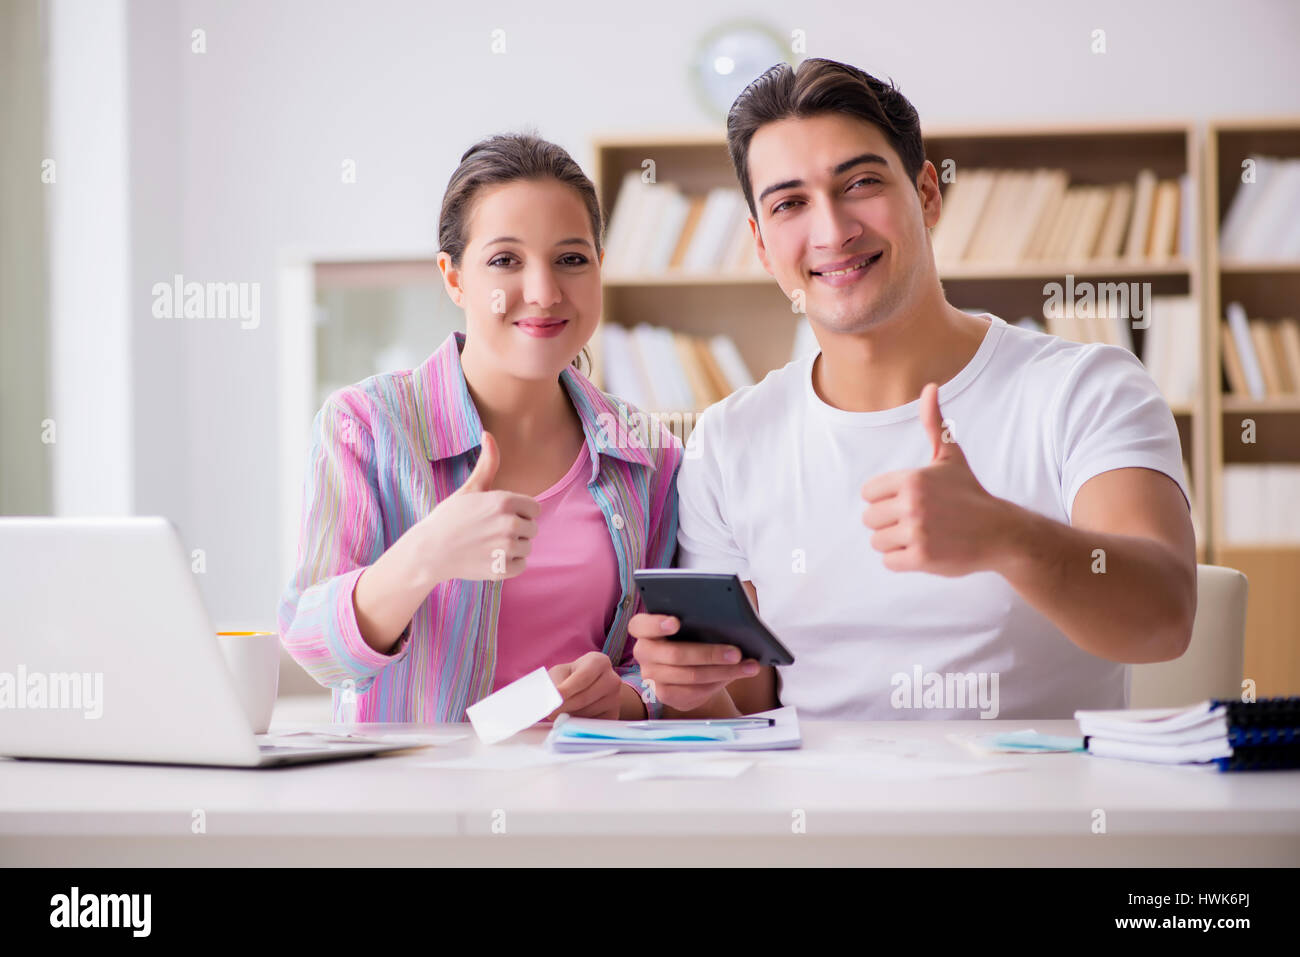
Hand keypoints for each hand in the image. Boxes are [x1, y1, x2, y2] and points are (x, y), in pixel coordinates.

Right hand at [410, 431, 540, 583]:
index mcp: (505, 502)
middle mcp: (509, 524)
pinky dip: (508, 565)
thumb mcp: (470, 488)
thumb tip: (489, 433)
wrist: (430, 551)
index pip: (534, 509)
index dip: (518, 513)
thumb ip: (487, 463)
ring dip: (512, 548)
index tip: (498, 516)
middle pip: (532, 529)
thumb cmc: (450, 518)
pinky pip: (521, 566)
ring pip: (526, 548)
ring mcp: (505, 548)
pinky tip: (489, 559)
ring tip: (488, 545)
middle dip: (516, 530)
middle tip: (490, 532)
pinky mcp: (502, 570)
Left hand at [546, 652, 623, 720]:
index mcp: (599, 661)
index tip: (554, 699)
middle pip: (584, 698)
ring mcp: (616, 698)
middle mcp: (612, 679)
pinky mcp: (614, 715)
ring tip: (562, 711)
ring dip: (570, 716)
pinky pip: (592, 724)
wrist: (590, 687)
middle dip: (564, 707)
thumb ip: (555, 684)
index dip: (566, 690)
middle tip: (549, 712)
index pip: (583, 677)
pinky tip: (573, 717)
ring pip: (587, 713)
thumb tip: (551, 702)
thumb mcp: (560, 672)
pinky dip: (579, 724)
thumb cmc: (571, 677)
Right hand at [629, 613, 757, 711]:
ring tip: (746, 665)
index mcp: (644, 629)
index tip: (676, 622)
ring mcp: (652, 676)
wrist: (690, 666)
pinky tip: (737, 674)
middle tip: (736, 652)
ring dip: (722, 671)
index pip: (640, 625)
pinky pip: (694, 691)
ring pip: (689, 676)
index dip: (656, 624)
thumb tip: (729, 616)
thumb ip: (698, 616)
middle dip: (709, 654)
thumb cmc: (692, 635)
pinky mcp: (665, 694)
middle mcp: (644, 652)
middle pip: (674, 654)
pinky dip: (719, 683)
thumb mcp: (692, 623)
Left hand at [860, 383, 1009, 575]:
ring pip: (877, 542)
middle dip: (889, 523)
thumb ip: (934, 423)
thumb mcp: (950, 457)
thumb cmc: (969, 494)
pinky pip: (889, 562)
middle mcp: (912, 503)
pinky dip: (902, 560)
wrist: (1000, 532)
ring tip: (921, 536)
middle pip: (869, 519)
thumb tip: (930, 386)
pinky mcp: (921, 557)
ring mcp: (917, 531)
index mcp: (912, 478)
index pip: (868, 494)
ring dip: (895, 542)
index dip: (885, 499)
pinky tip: (924, 551)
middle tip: (917, 521)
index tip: (909, 502)